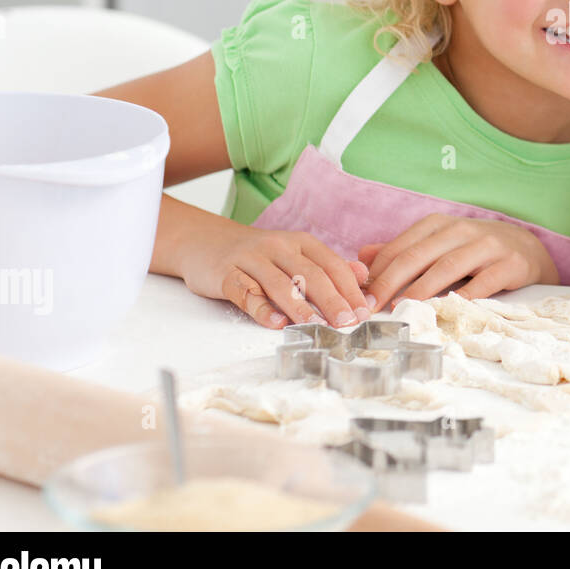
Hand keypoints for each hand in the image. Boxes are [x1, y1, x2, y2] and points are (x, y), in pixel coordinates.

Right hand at [178, 226, 372, 329]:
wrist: (205, 241)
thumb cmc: (259, 255)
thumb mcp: (295, 254)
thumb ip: (328, 266)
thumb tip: (363, 276)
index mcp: (300, 243)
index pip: (332, 265)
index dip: (350, 289)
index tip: (364, 312)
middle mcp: (278, 247)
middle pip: (310, 274)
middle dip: (332, 300)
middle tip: (347, 322)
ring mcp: (250, 259)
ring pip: (279, 283)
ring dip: (300, 307)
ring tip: (317, 326)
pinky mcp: (226, 273)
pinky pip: (245, 292)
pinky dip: (261, 308)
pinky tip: (275, 322)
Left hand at [357, 214, 558, 310]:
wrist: (528, 249)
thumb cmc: (476, 250)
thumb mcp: (440, 244)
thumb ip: (403, 250)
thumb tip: (362, 256)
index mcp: (440, 225)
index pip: (402, 246)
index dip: (379, 271)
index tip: (362, 295)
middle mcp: (462, 230)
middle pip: (419, 255)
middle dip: (392, 281)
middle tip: (373, 305)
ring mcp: (488, 246)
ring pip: (448, 266)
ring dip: (422, 289)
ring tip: (403, 308)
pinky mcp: (510, 264)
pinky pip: (484, 282)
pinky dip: (464, 296)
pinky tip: (448, 310)